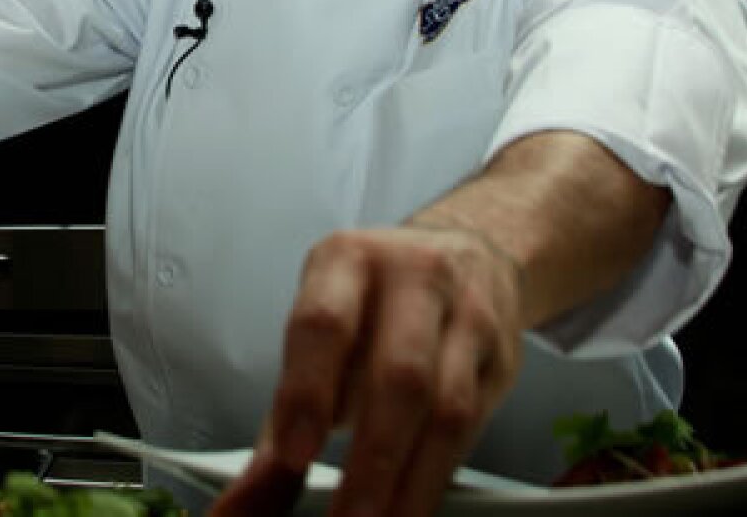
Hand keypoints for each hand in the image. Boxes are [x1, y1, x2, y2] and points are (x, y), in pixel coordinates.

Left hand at [210, 224, 522, 516]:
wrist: (470, 254)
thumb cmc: (377, 300)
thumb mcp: (323, 330)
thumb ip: (283, 416)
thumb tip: (245, 499)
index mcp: (347, 261)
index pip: (324, 323)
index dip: (307, 392)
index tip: (293, 455)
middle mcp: (413, 277)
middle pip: (398, 374)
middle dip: (371, 459)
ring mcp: (467, 314)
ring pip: (445, 407)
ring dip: (410, 481)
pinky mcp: (501, 357)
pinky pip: (473, 425)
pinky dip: (438, 475)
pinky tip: (412, 504)